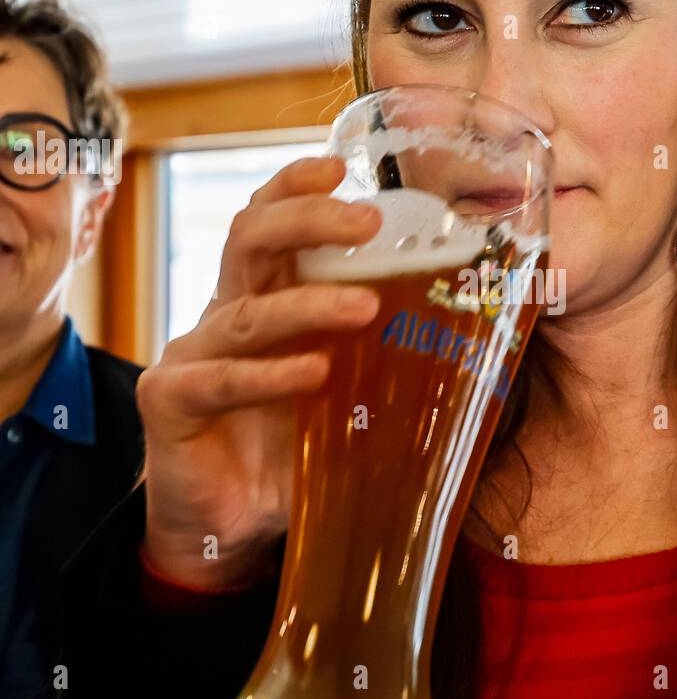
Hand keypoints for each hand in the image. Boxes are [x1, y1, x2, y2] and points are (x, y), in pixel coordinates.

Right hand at [135, 155, 381, 588]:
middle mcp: (225, 316)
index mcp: (264, 301)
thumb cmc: (294, 455)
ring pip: (246, 311)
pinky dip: (268, 376)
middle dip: (308, 220)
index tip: (340, 168)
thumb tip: (484, 338)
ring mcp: (192, 355)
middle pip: (251, 240)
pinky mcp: (169, 402)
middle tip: (366, 222)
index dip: (296, 188)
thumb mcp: (348, 400)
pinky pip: (218, 379)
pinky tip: (311, 375)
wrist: (229, 530)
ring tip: (366, 309)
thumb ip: (389, 366)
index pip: (270, 225)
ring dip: (309, 304)